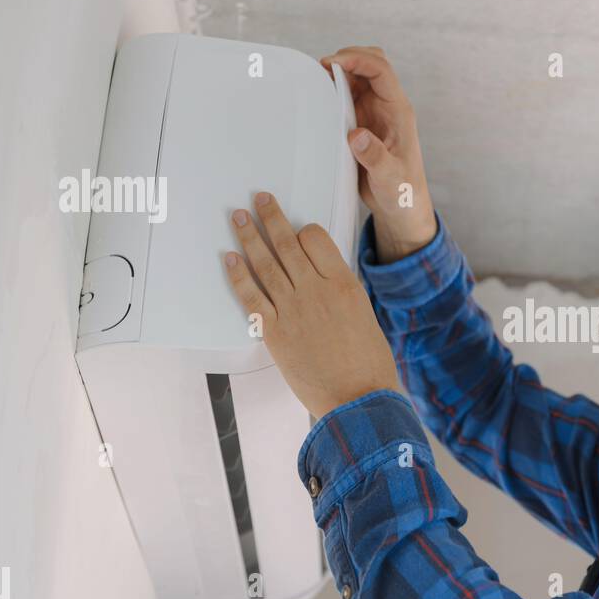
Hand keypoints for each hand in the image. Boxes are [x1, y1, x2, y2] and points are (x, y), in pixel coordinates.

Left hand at [223, 190, 400, 418]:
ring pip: (265, 263)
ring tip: (238, 217)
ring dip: (249, 237)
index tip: (298, 231)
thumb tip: (323, 286)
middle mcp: (316, 290)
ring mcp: (292, 309)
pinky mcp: (273, 331)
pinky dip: (238, 275)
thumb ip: (341, 296)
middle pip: (287, 243)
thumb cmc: (368, 365)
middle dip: (270, 217)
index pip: (317, 239)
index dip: (304, 232)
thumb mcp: (364, 317)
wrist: (357, 398)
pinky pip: (251, 295)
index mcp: (345, 284)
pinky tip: (229, 259)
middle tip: (259, 200)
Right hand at [319, 45, 436, 262]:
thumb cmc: (402, 193)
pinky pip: (346, 97)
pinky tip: (319, 100)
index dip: (357, 59)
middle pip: (371, 64)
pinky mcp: (361, 122)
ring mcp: (374, 113)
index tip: (332, 64)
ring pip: (357, 78)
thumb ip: (375, 157)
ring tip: (316, 82)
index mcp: (398, 112)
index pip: (381, 71)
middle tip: (322, 69)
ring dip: (338, 74)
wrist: (401, 207)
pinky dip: (332, 91)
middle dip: (347, 59)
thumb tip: (356, 134)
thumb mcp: (390, 179)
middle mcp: (387, 107)